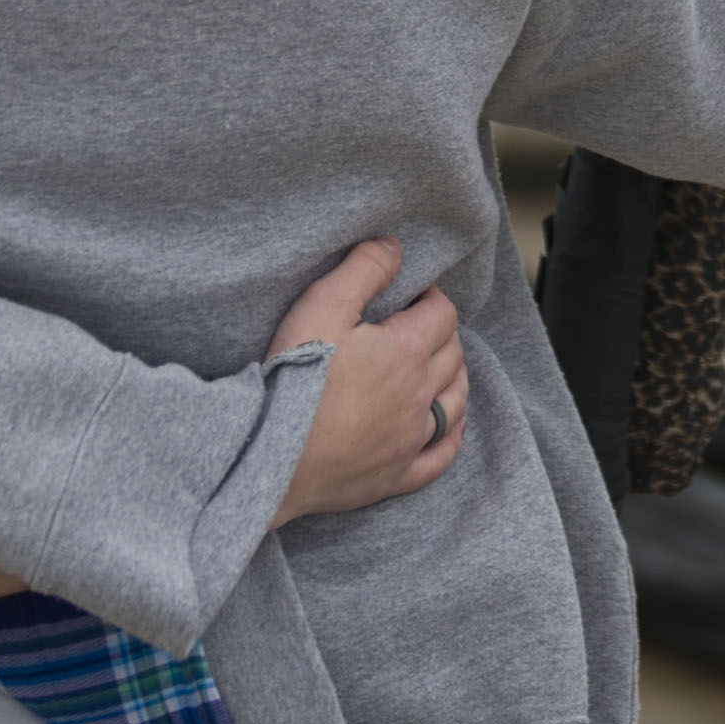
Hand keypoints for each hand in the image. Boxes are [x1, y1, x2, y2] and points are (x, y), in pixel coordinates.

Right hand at [268, 239, 466, 525]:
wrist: (271, 454)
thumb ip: (363, 270)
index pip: (442, 314)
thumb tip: (394, 247)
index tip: (411, 295)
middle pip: (452, 356)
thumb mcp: (322, 306)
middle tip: (417, 326)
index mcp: (407, 353)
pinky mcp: (395, 477)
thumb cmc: (294, 378)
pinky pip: (440, 457)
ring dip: (453, 380)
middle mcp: (419, 397)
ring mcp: (410, 441)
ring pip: (453, 404)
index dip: (430, 297)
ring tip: (438, 368)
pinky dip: (450, 438)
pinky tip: (447, 428)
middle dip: (441, 334)